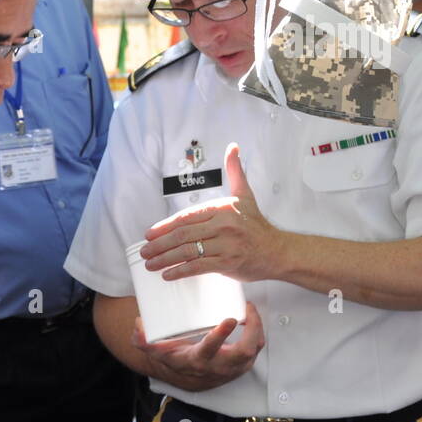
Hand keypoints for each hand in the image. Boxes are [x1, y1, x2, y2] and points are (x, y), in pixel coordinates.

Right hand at [134, 302, 264, 392]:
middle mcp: (219, 366)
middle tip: (248, 310)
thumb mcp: (157, 351)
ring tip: (250, 309)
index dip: (219, 336)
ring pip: (254, 350)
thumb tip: (138, 325)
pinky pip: (257, 347)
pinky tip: (252, 316)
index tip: (228, 320)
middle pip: (242, 352)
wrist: (191, 377)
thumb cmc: (177, 358)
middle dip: (251, 331)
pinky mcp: (244, 362)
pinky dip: (258, 331)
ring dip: (257, 329)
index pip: (210, 351)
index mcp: (198, 361)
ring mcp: (235, 366)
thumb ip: (143, 340)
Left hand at [142, 143, 288, 282]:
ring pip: (188, 251)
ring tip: (151, 264)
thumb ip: (235, 171)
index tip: (150, 234)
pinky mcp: (228, 263)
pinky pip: (199, 267)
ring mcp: (226, 245)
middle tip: (145, 251)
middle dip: (160, 245)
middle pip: (183, 234)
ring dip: (165, 259)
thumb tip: (233, 147)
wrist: (277, 250)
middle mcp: (223, 225)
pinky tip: (168, 274)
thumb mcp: (245, 195)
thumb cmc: (256, 225)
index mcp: (222, 208)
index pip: (186, 217)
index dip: (164, 226)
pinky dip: (181, 271)